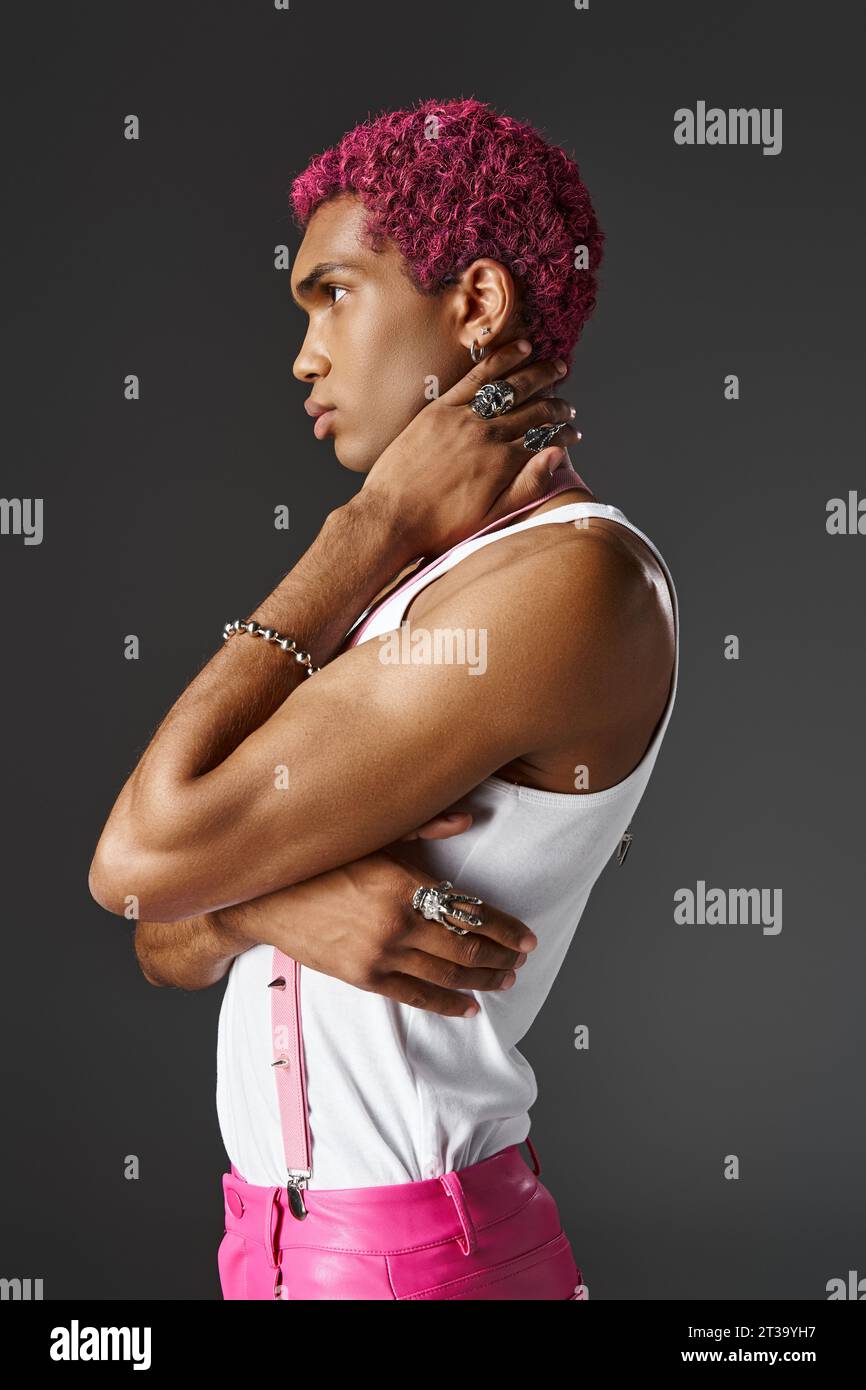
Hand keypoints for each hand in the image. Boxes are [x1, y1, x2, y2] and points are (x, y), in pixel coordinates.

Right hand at [220, 811, 537, 1015]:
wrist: (265, 896)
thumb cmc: (322, 858)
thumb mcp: (374, 834)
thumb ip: (425, 825)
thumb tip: (469, 818)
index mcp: (403, 883)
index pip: (471, 911)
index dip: (506, 928)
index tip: (527, 936)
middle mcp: (395, 923)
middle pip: (466, 947)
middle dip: (502, 956)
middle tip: (522, 959)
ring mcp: (379, 954)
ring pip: (447, 975)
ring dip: (483, 980)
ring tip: (504, 980)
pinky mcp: (362, 978)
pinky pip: (415, 997)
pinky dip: (447, 1004)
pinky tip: (469, 1006)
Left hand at [358, 339, 581, 558]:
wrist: (390, 516)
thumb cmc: (440, 525)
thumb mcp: (491, 517)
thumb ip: (527, 486)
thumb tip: (558, 456)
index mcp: (502, 463)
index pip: (544, 438)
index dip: (563, 434)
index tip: (574, 433)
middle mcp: (487, 435)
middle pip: (532, 410)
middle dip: (556, 404)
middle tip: (569, 402)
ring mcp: (463, 418)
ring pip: (509, 388)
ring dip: (537, 374)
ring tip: (556, 366)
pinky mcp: (439, 409)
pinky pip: (476, 377)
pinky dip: (501, 360)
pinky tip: (519, 348)